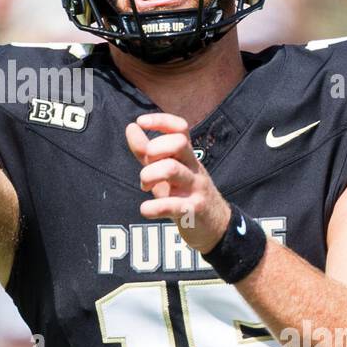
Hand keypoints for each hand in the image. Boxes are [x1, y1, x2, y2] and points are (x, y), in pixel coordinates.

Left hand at [126, 113, 229, 252]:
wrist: (215, 226)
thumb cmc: (184, 194)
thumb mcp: (165, 171)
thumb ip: (147, 152)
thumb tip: (131, 127)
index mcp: (187, 156)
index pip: (180, 128)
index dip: (161, 120)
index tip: (140, 121)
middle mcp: (194, 167)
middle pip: (178, 143)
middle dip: (154, 150)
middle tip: (146, 167)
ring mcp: (196, 188)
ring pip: (171, 169)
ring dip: (149, 175)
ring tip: (145, 187)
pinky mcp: (194, 210)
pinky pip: (171, 205)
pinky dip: (151, 208)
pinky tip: (145, 209)